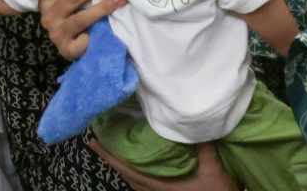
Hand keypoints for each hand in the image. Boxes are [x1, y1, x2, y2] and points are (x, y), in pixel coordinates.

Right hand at [38, 0, 126, 60]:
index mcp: (45, 1)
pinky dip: (97, 33)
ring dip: (103, 7)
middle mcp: (48, 16)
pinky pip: (84, 40)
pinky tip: (111, 28)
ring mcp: (57, 33)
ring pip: (81, 18)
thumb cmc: (71, 18)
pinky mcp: (67, 49)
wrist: (72, 48)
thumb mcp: (66, 1)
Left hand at [88, 140, 237, 190]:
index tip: (92, 143)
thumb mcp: (213, 170)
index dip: (109, 157)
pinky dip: (136, 172)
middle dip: (111, 159)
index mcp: (161, 187)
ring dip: (123, 166)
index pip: (127, 170)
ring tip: (114, 149)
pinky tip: (140, 163)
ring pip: (134, 181)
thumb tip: (192, 122)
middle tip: (98, 141)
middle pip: (126, 175)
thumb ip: (204, 148)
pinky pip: (144, 184)